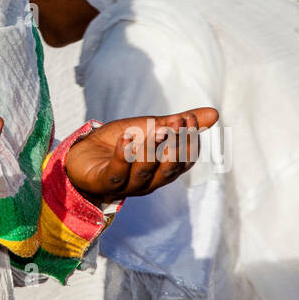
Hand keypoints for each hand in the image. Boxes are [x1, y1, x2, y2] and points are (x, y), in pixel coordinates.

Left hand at [65, 108, 218, 204]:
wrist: (83, 153)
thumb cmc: (121, 142)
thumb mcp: (152, 128)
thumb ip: (179, 124)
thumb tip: (215, 113)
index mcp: (163, 170)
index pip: (184, 160)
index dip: (188, 140)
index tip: (187, 117)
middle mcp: (149, 182)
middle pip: (167, 170)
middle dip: (174, 146)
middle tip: (175, 122)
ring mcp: (127, 185)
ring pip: (144, 173)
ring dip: (151, 151)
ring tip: (155, 129)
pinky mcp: (104, 183)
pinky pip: (117, 173)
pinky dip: (123, 155)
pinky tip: (127, 138)